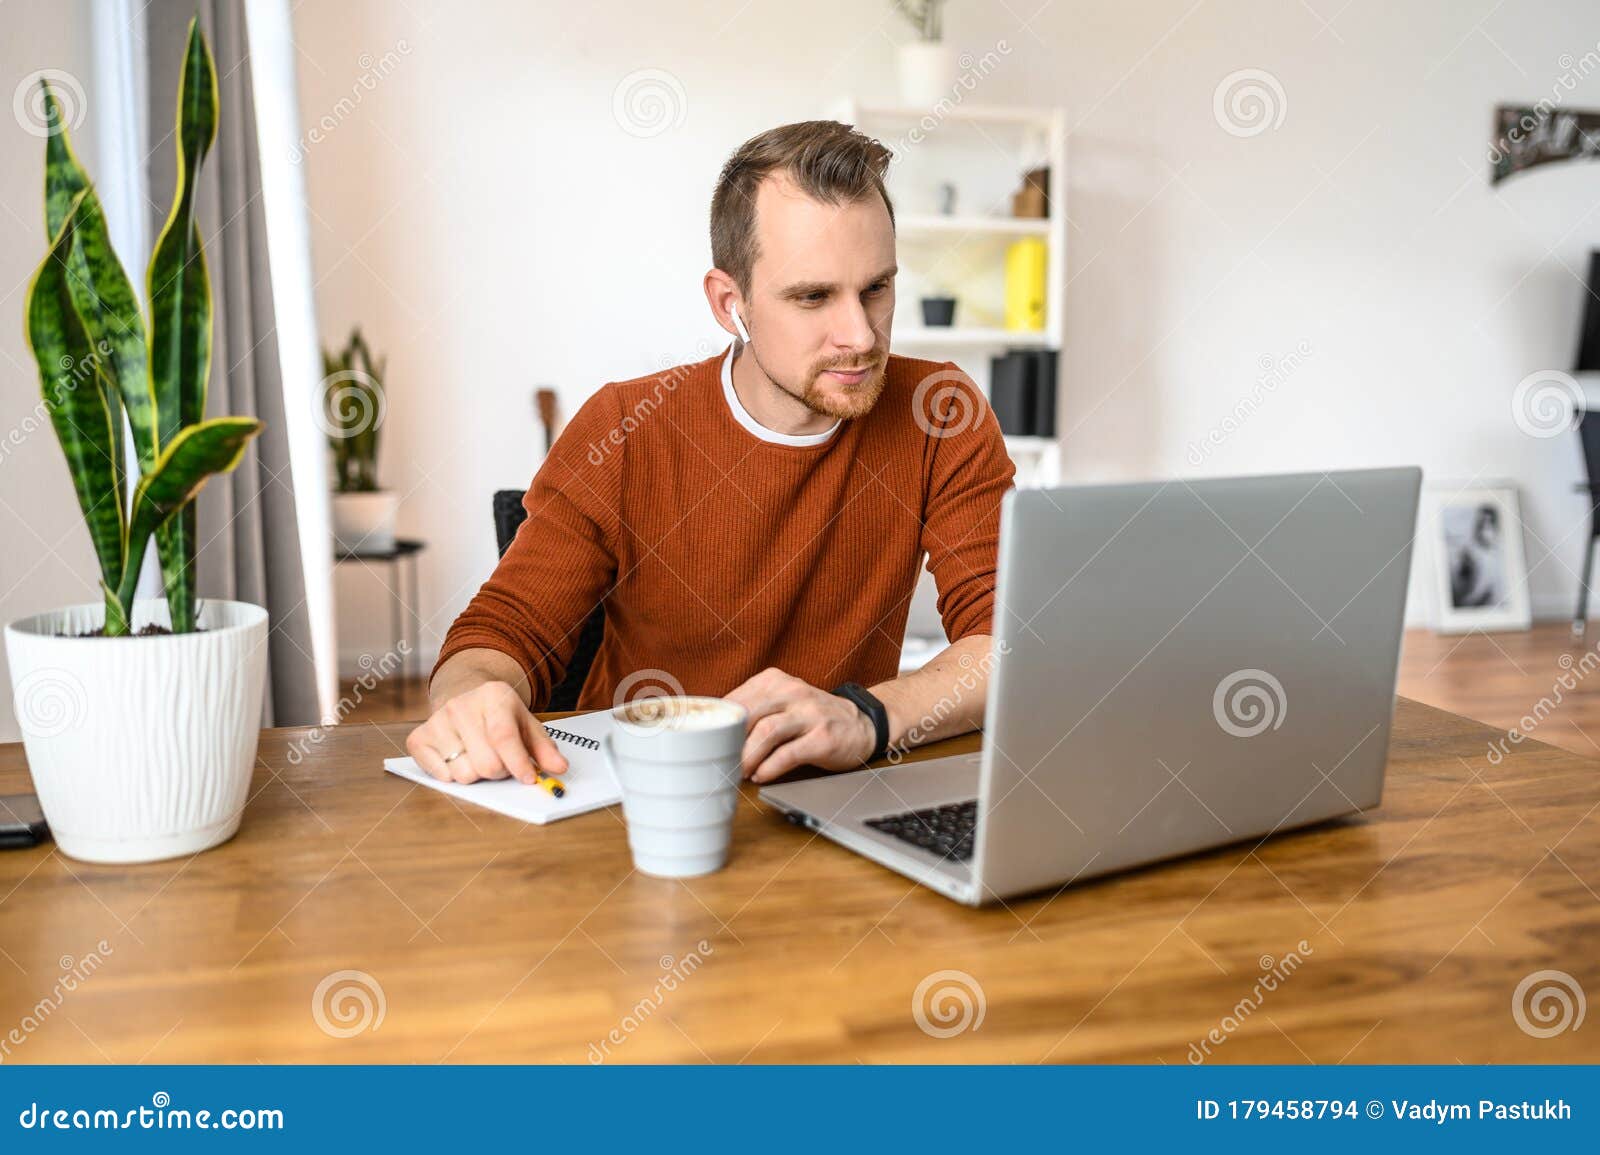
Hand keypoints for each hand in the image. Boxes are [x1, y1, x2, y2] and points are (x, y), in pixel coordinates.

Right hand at [405, 681, 567, 784]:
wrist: (464, 698)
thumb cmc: (500, 717)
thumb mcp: (526, 724)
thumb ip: (544, 748)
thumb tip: (560, 768)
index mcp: (493, 696)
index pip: (504, 736)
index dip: (518, 763)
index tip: (528, 780)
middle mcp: (460, 705)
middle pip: (486, 763)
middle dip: (499, 772)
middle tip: (501, 763)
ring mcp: (436, 721)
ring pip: (464, 774)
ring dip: (476, 775)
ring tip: (479, 758)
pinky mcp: (418, 738)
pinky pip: (440, 776)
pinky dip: (453, 776)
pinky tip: (458, 759)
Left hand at [724, 667, 876, 783]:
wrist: (861, 724)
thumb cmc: (812, 717)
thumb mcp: (782, 702)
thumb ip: (752, 711)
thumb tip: (712, 734)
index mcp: (774, 680)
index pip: (735, 700)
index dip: (718, 726)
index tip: (707, 745)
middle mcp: (792, 691)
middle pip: (747, 715)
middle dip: (729, 743)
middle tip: (720, 763)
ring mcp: (810, 713)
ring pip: (766, 732)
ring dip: (747, 756)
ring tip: (739, 771)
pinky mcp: (823, 737)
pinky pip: (789, 753)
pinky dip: (770, 767)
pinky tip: (762, 775)